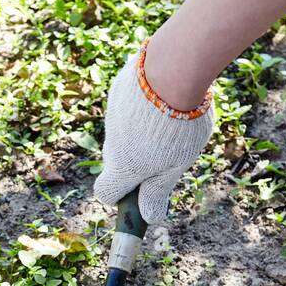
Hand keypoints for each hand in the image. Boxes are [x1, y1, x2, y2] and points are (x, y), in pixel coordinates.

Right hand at [93, 45, 214, 224]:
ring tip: (175, 118)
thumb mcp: (175, 164)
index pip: (106, 192)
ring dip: (142, 132)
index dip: (121, 196)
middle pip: (117, 161)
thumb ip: (158, 191)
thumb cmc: (179, 125)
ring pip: (124, 132)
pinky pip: (127, 106)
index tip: (141, 191)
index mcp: (124, 166)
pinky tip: (167, 95)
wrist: (174, 68)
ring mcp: (113, 113)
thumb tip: (149, 217)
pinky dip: (142, 107)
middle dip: (138, 161)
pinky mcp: (119, 88)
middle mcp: (112, 142)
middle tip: (170, 151)